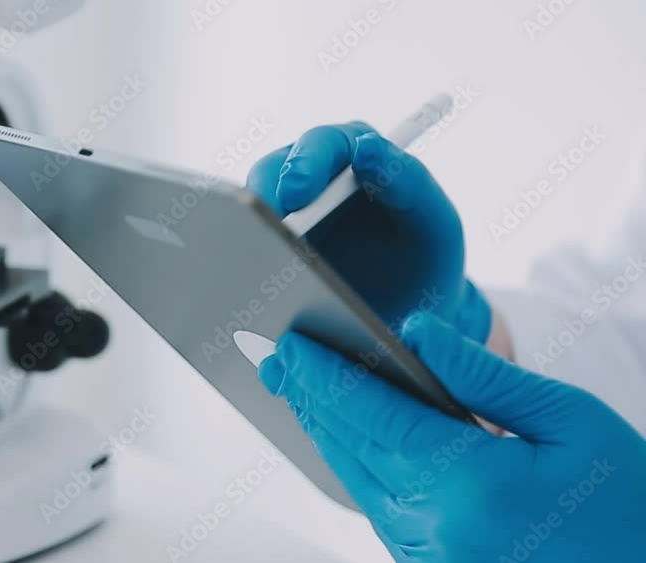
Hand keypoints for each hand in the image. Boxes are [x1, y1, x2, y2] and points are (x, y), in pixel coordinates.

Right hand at [248, 123, 489, 341]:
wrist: (410, 312)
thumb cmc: (426, 260)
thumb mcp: (435, 223)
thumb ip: (410, 181)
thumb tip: (367, 150)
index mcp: (357, 158)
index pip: (324, 143)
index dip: (305, 164)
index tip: (296, 194)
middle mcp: (314, 176)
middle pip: (273, 172)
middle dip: (265, 199)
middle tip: (268, 233)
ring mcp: (286, 212)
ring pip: (252, 209)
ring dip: (250, 232)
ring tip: (253, 263)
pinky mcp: (267, 243)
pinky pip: (245, 245)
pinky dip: (245, 261)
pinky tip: (252, 286)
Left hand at [258, 313, 645, 562]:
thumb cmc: (624, 500)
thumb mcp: (567, 420)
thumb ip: (482, 375)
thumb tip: (417, 332)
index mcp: (469, 484)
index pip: (374, 414)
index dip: (326, 375)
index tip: (292, 343)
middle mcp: (435, 526)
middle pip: (351, 446)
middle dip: (310, 396)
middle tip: (278, 357)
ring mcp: (428, 555)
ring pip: (355, 479)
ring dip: (325, 430)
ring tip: (299, 388)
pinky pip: (377, 506)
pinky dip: (354, 465)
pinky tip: (345, 438)